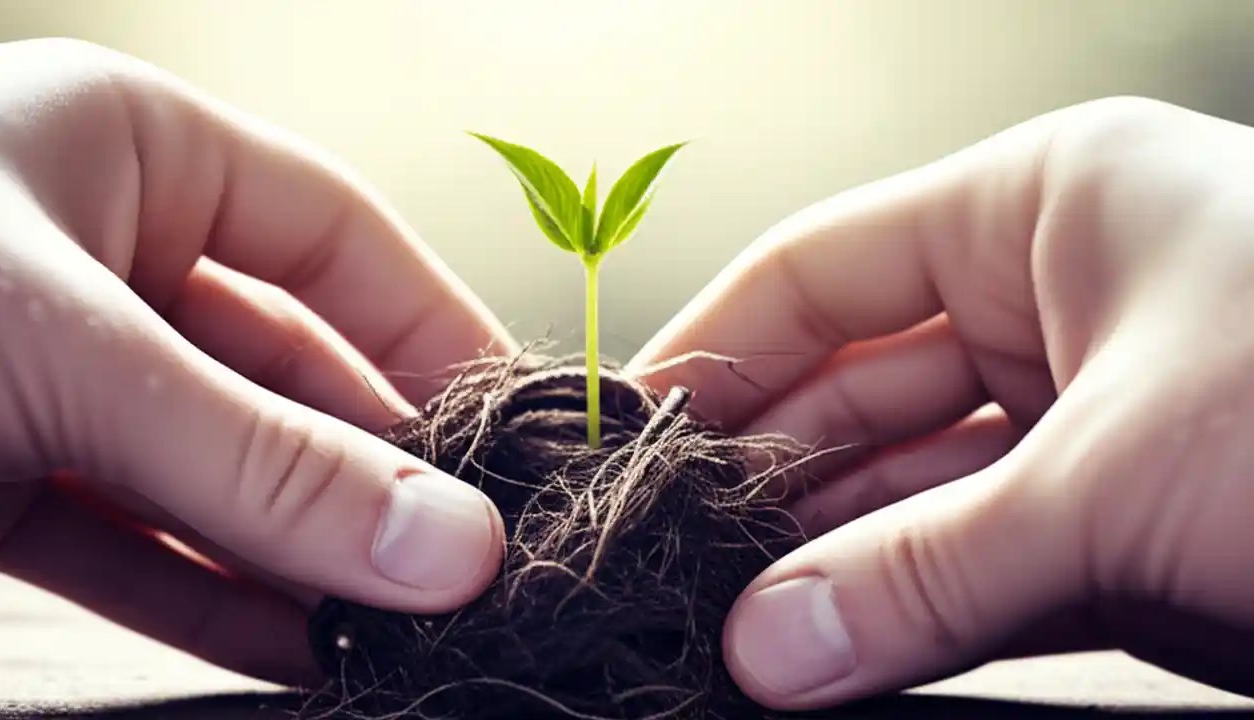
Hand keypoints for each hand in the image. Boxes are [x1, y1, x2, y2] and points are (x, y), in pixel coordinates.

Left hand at [0, 39, 508, 684]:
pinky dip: (214, 600)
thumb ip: (260, 463)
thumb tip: (451, 550)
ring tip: (404, 626)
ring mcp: (42, 377)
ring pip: (216, 468)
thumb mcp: (60, 362)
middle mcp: (93, 255)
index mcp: (123, 149)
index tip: (517, 428)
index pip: (334, 235)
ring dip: (304, 550)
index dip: (436, 327)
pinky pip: (134, 544)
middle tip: (472, 558)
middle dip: (374, 467)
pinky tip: (298, 654)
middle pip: (286, 365)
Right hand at [634, 97, 1253, 708]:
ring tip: (748, 627)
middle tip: (684, 559)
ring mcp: (1097, 413)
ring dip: (840, 563)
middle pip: (860, 386)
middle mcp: (1062, 299)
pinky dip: (921, 609)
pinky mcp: (1134, 521)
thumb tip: (771, 643)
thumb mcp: (1120, 478)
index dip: (715, 352)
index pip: (822, 270)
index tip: (632, 435)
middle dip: (770, 480)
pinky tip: (843, 650)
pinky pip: (991, 560)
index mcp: (1048, 207)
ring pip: (923, 488)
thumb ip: (927, 570)